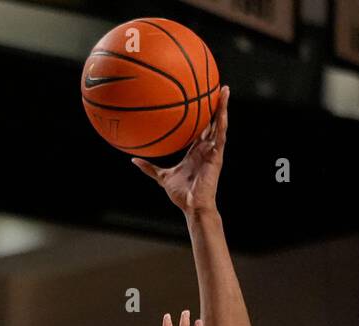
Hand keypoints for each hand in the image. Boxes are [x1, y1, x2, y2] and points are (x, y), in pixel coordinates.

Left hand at [131, 85, 229, 214]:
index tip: (199, 99)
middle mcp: (206, 148)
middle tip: (214, 86)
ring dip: (223, 107)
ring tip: (225, 89)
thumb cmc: (180, 194)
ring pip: (220, 124)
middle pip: (212, 122)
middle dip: (214, 105)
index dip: (201, 114)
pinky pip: (220, 135)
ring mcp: (213, 151)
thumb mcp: (162, 177)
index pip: (200, 128)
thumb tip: (133, 160)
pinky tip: (223, 109)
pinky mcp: (217, 155)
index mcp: (195, 151)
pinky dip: (222, 121)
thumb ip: (149, 168)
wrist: (192, 206)